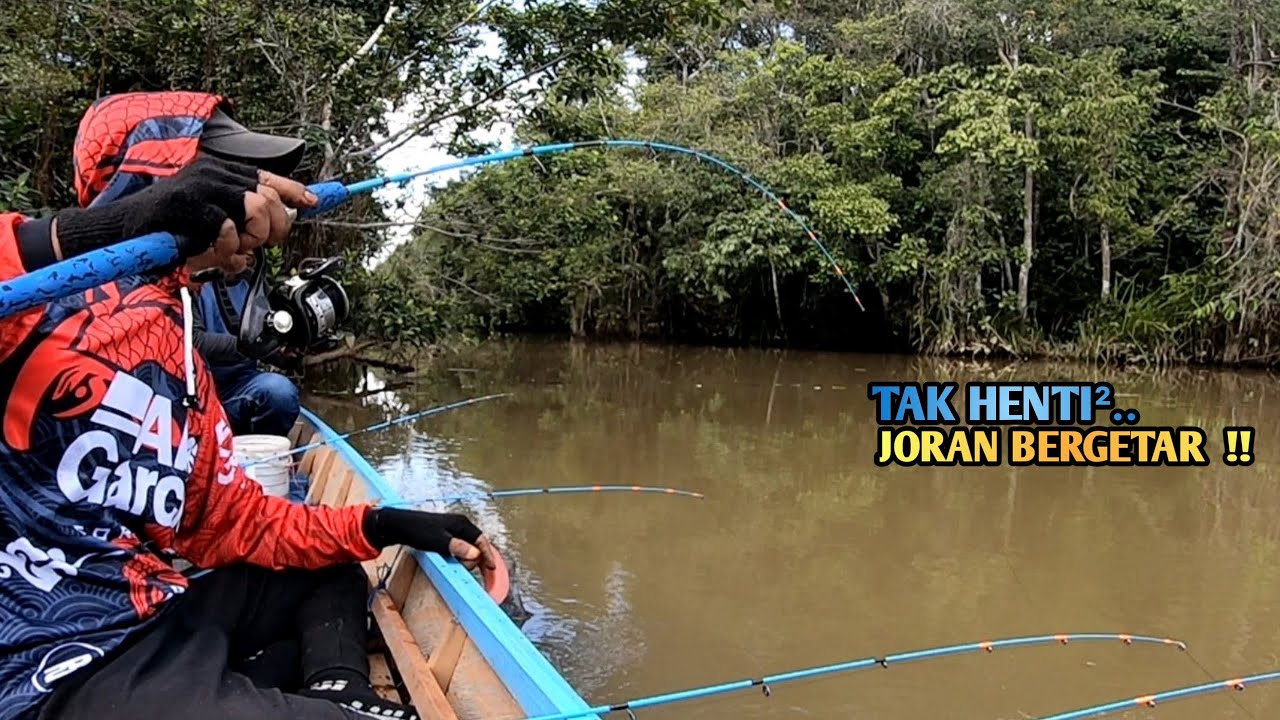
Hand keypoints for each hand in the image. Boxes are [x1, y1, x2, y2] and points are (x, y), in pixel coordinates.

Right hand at [50, 155, 316, 275]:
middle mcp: (211, 172)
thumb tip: (280, 225)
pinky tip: (217, 252)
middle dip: (274, 226)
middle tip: (261, 245)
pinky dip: (228, 246)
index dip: (293, 190)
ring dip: (252, 236)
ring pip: (254, 207)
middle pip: (267, 196)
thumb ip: (242, 221)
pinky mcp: (186, 203)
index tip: (313, 202)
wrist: (123, 233)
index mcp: (218, 173)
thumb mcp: (212, 223)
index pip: (266, 177)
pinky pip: (227, 226)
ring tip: (235, 249)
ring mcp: (199, 185)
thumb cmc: (169, 230)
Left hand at [362, 508, 496, 571]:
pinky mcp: (444, 535)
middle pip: (477, 544)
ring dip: (467, 559)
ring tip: (462, 569)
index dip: (488, 555)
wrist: (399, 526)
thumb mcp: (439, 541)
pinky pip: (459, 548)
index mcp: (462, 523)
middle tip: (477, 573)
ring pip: (468, 547)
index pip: (481, 540)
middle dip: (478, 559)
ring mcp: (452, 530)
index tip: (492, 569)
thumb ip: (458, 548)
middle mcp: (460, 525)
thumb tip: (476, 555)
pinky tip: (456, 564)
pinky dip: (460, 557)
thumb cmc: (418, 531)